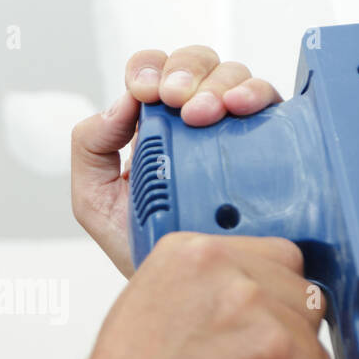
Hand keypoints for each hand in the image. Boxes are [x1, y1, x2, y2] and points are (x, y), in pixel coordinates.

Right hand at [56, 232, 334, 358]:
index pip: (277, 259)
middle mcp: (229, 278)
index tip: (266, 322)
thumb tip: (237, 302)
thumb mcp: (147, 307)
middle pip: (303, 301)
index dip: (275, 298)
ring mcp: (259, 321)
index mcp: (194, 254)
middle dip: (289, 340)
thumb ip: (199, 291)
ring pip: (315, 351)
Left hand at [70, 46, 284, 277]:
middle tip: (179, 102)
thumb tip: (120, 104)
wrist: (191, 293)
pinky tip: (242, 109)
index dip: (151, 69)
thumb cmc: (143, 248)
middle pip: (196, 65)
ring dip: (218, 84)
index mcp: (152, 126)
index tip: (149, 93)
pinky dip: (256, 94)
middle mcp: (194, 121)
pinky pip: (268, 104)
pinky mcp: (267, 146)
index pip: (154, 72)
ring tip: (208, 113)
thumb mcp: (95, 202)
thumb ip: (89, 150)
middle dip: (186, 73)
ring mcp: (232, 131)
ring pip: (232, 76)